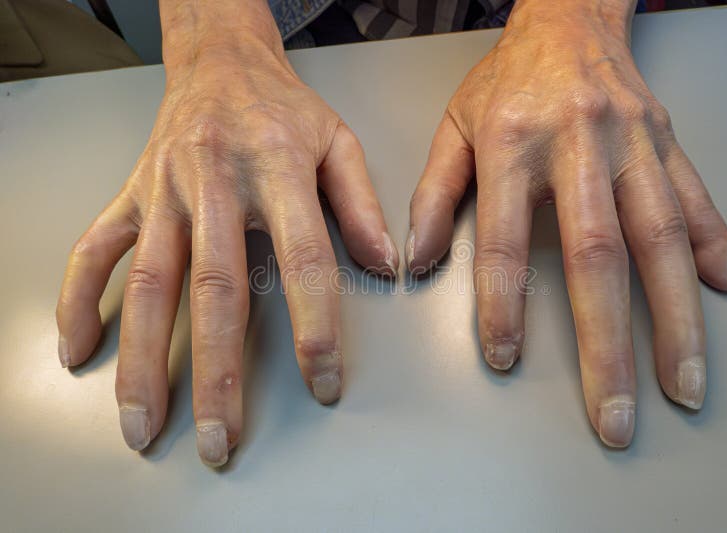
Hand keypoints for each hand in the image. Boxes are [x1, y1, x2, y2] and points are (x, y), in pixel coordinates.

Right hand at [56, 0, 397, 465]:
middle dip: (216, 374)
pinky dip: (79, 300)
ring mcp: (165, 193)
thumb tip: (385, 265)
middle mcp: (216, 185)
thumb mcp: (338, 142)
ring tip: (144, 422)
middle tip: (219, 438)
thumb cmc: (282, 106)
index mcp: (279, 172)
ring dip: (143, 360)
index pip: (304, 262)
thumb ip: (360, 205)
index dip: (315, 327)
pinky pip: (95, 251)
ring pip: (149, 285)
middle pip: (216, 291)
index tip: (322, 382)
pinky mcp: (130, 195)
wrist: (220, 60)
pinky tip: (79, 349)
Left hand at [406, 0, 726, 446]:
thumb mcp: (454, 126)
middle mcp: (578, 144)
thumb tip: (420, 259)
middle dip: (608, 343)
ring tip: (683, 381)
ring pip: (661, 238)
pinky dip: (711, 246)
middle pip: (597, 254)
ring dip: (676, 318)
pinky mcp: (667, 143)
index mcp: (513, 142)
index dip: (505, 303)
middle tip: (612, 412)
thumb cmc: (506, 77)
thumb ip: (434, 194)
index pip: (507, 238)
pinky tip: (723, 290)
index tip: (506, 357)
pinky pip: (694, 200)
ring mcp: (632, 144)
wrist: (568, 17)